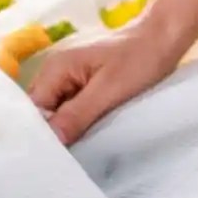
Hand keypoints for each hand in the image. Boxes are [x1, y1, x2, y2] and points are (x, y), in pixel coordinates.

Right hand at [28, 0, 197, 144]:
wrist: (163, 38)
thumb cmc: (139, 59)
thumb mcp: (109, 90)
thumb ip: (77, 114)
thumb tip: (52, 140)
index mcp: (55, 69)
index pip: (34, 109)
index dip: (40, 133)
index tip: (52, 158)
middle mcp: (55, 73)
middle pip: (42, 112)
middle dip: (52, 134)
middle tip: (65, 160)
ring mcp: (69, 79)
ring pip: (57, 114)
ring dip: (66, 130)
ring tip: (77, 152)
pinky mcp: (83, 86)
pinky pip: (72, 109)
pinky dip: (78, 123)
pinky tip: (88, 137)